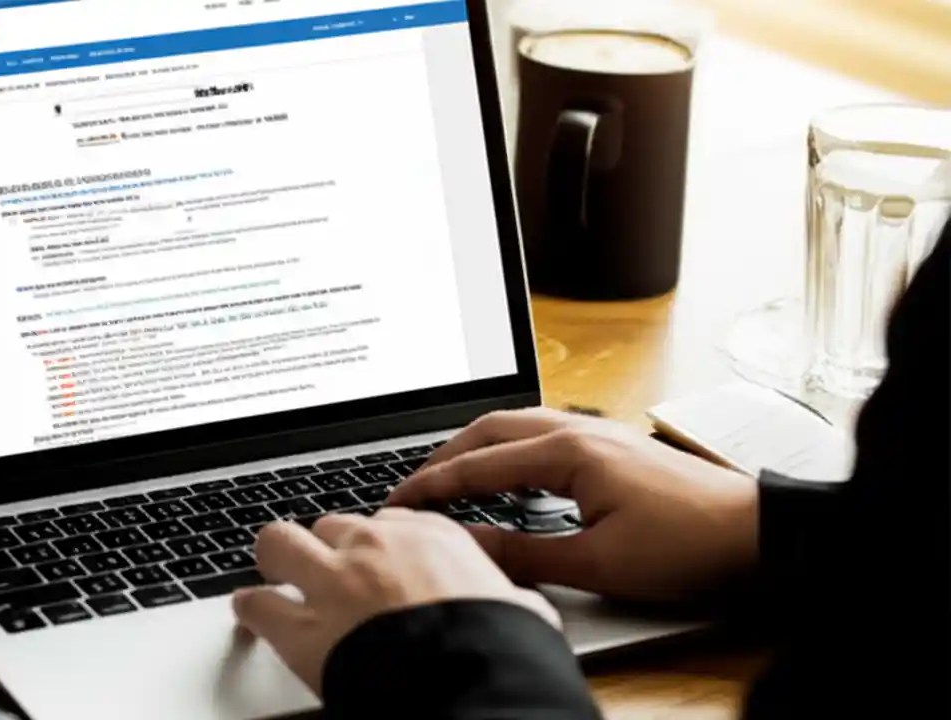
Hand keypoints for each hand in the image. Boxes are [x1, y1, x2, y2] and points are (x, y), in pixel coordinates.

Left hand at [232, 510, 558, 694]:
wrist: (468, 684)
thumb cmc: (499, 649)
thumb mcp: (521, 608)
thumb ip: (504, 593)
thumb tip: (522, 605)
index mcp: (431, 536)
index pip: (390, 521)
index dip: (379, 546)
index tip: (379, 563)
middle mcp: (376, 544)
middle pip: (332, 526)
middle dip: (328, 550)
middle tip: (330, 576)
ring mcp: (333, 580)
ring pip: (279, 542)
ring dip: (277, 561)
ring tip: (276, 578)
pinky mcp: (300, 625)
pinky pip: (255, 602)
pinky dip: (251, 610)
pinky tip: (251, 617)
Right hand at [387, 409, 759, 602]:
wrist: (757, 533)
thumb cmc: (687, 545)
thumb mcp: (597, 561)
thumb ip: (523, 552)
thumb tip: (466, 547)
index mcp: (568, 451)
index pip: (478, 465)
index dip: (431, 486)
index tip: (398, 504)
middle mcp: (579, 429)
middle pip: (490, 429)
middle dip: (443, 456)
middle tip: (411, 487)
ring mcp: (598, 432)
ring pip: (516, 425)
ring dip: (475, 447)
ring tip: (447, 475)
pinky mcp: (613, 445)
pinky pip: (542, 432)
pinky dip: (508, 448)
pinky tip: (508, 472)